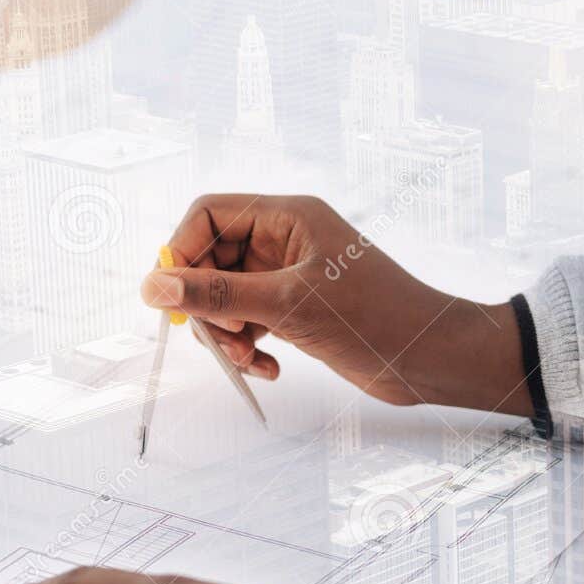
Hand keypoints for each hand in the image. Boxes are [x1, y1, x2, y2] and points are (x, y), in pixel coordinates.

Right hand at [139, 194, 533, 414]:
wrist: (430, 359)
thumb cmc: (375, 319)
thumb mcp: (287, 305)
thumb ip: (217, 295)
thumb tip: (154, 287)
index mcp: (289, 216)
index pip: (210, 214)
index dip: (182, 251)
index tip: (172, 297)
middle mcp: (288, 239)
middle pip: (214, 258)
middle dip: (207, 302)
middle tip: (219, 339)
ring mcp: (293, 276)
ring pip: (230, 295)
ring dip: (228, 331)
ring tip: (248, 359)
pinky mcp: (300, 310)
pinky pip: (252, 320)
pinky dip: (250, 346)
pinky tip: (267, 369)